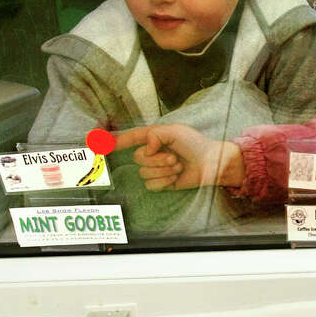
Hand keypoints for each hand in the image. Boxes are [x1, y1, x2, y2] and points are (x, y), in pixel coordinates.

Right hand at [113, 124, 243, 190]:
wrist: (211, 164)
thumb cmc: (196, 144)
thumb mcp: (175, 131)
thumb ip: (154, 134)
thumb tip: (146, 147)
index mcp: (155, 138)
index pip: (132, 138)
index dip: (118, 141)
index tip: (104, 144)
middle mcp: (153, 153)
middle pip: (137, 158)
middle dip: (157, 160)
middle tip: (174, 158)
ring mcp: (157, 168)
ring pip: (144, 173)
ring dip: (163, 171)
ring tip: (178, 166)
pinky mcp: (162, 183)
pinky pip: (151, 185)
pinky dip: (164, 182)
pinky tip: (175, 177)